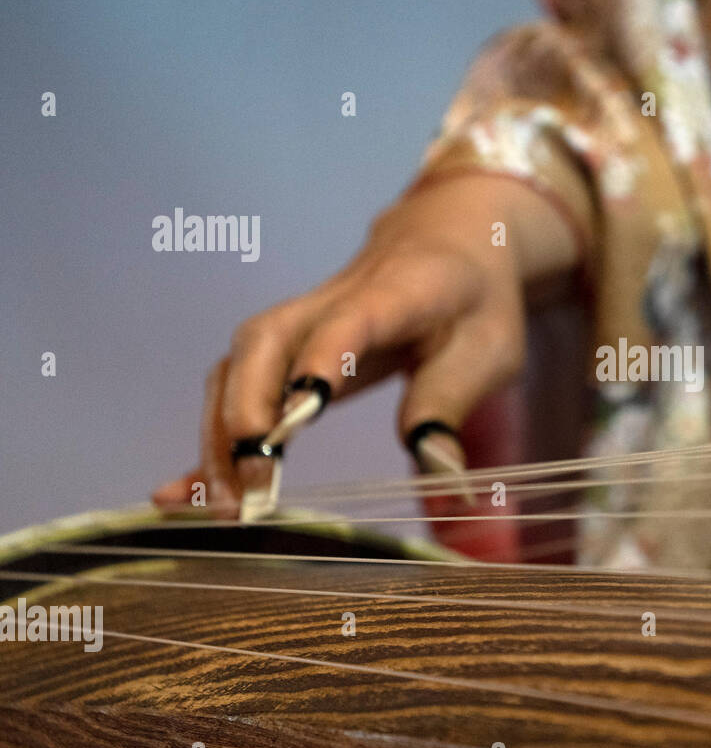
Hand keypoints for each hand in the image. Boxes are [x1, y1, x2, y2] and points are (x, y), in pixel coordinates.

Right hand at [152, 174, 580, 512]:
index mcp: (398, 291)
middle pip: (265, 344)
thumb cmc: (473, 300)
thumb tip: (445, 483)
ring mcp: (297, 321)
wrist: (445, 240)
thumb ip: (452, 407)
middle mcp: (331, 301)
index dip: (324, 358)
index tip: (305, 411)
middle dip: (247, 417)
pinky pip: (232, 389)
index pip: (352, 320)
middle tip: (253, 490)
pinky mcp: (281, 348)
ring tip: (227, 506)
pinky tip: (183, 494)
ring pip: (236, 367)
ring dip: (220, 438)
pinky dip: (209, 443)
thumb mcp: (490, 350)